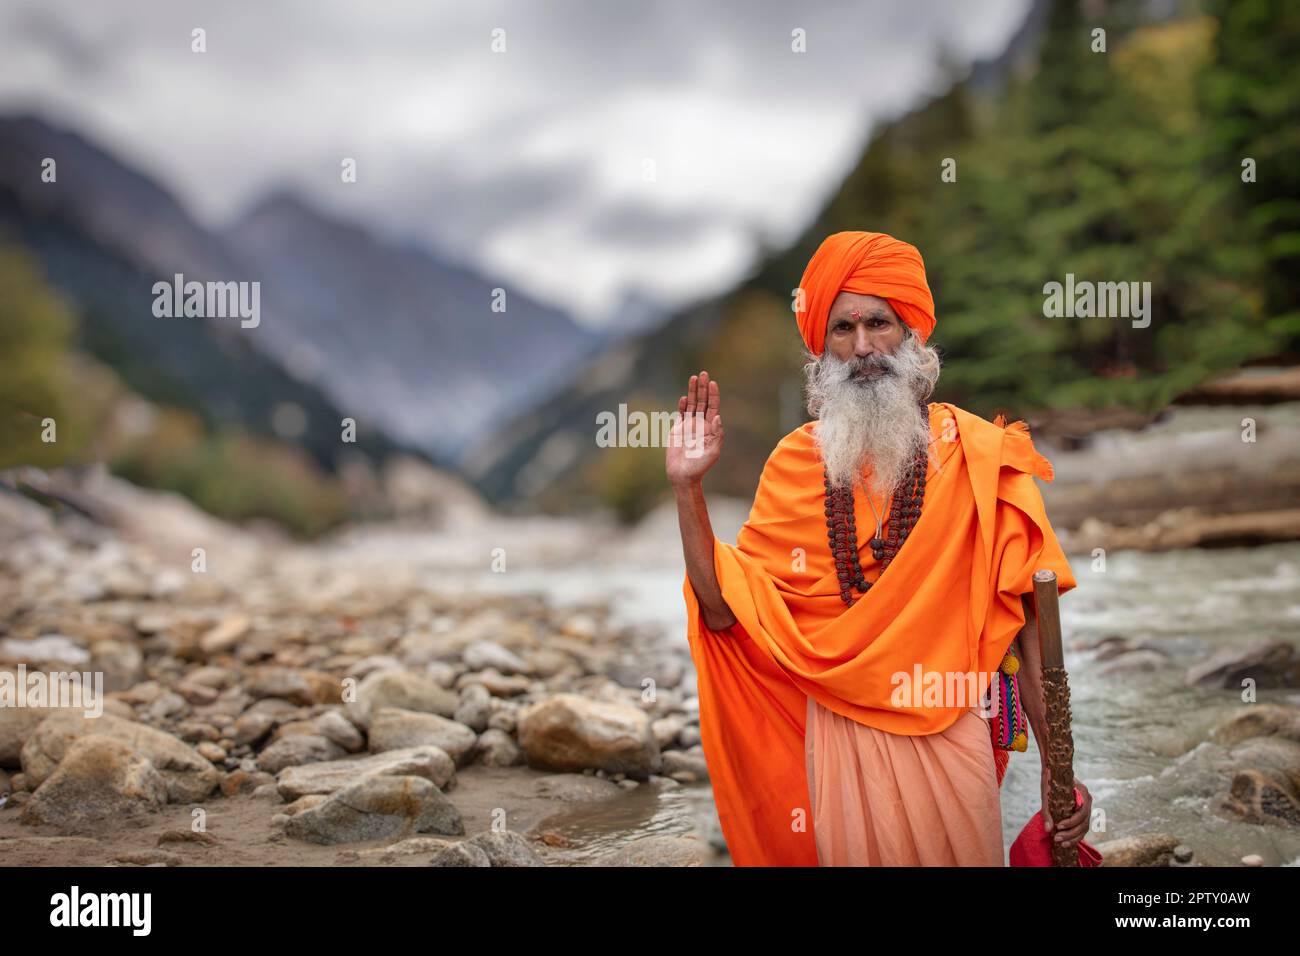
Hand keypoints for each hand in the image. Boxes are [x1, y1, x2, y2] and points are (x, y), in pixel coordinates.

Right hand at [666, 370, 723, 485]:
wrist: (682, 475)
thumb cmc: (700, 466)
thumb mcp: (713, 452)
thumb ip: (716, 434)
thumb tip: (717, 416)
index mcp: (710, 428)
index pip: (712, 406)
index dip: (713, 394)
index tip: (712, 383)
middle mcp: (700, 424)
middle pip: (702, 401)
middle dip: (702, 387)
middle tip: (703, 373)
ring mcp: (688, 426)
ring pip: (691, 404)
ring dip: (692, 391)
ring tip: (693, 378)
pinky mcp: (677, 430)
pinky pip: (680, 414)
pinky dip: (682, 405)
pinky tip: (684, 397)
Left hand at [1041, 767, 1091, 847]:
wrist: (1053, 769)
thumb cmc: (1050, 779)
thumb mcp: (1047, 794)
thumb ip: (1047, 812)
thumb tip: (1048, 829)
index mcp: (1083, 793)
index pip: (1082, 812)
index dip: (1072, 822)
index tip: (1059, 826)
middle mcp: (1087, 800)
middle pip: (1084, 823)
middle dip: (1071, 833)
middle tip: (1057, 838)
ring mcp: (1086, 807)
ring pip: (1084, 827)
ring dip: (1073, 838)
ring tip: (1060, 843)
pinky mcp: (1080, 813)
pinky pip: (1081, 827)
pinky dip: (1074, 836)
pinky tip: (1064, 842)